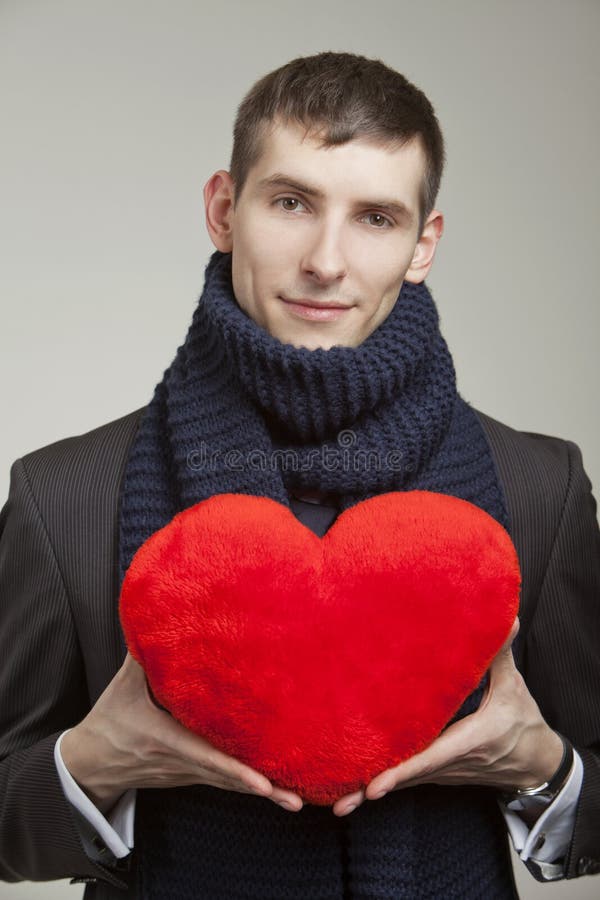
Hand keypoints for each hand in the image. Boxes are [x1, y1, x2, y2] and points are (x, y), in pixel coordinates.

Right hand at [61, 653, 302, 814]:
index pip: (205, 756)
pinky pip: (224, 782)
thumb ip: (142, 656)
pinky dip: (248, 786)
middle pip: (226, 778)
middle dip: (263, 789)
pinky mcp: (191, 776)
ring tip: (296, 801)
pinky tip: (277, 791)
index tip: (262, 782)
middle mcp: (180, 763)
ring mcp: (187, 774)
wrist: (91, 764)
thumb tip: (154, 618)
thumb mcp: (122, 687)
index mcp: (164, 739)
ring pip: (228, 785)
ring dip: (263, 794)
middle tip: (297, 800)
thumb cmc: (109, 720)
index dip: (234, 769)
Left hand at [332, 618, 563, 815]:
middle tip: (339, 803)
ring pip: (404, 782)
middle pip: (408, 778)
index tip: (374, 786)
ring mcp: (443, 772)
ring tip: (337, 801)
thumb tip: (505, 619)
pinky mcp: (437, 773)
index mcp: (471, 741)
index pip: (431, 758)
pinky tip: (353, 788)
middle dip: (372, 787)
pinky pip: (407, 778)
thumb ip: (501, 655)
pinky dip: (382, 782)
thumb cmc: (523, 722)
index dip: (401, 771)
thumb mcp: (514, 687)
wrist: (536, 764)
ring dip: (370, 790)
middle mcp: (452, 763)